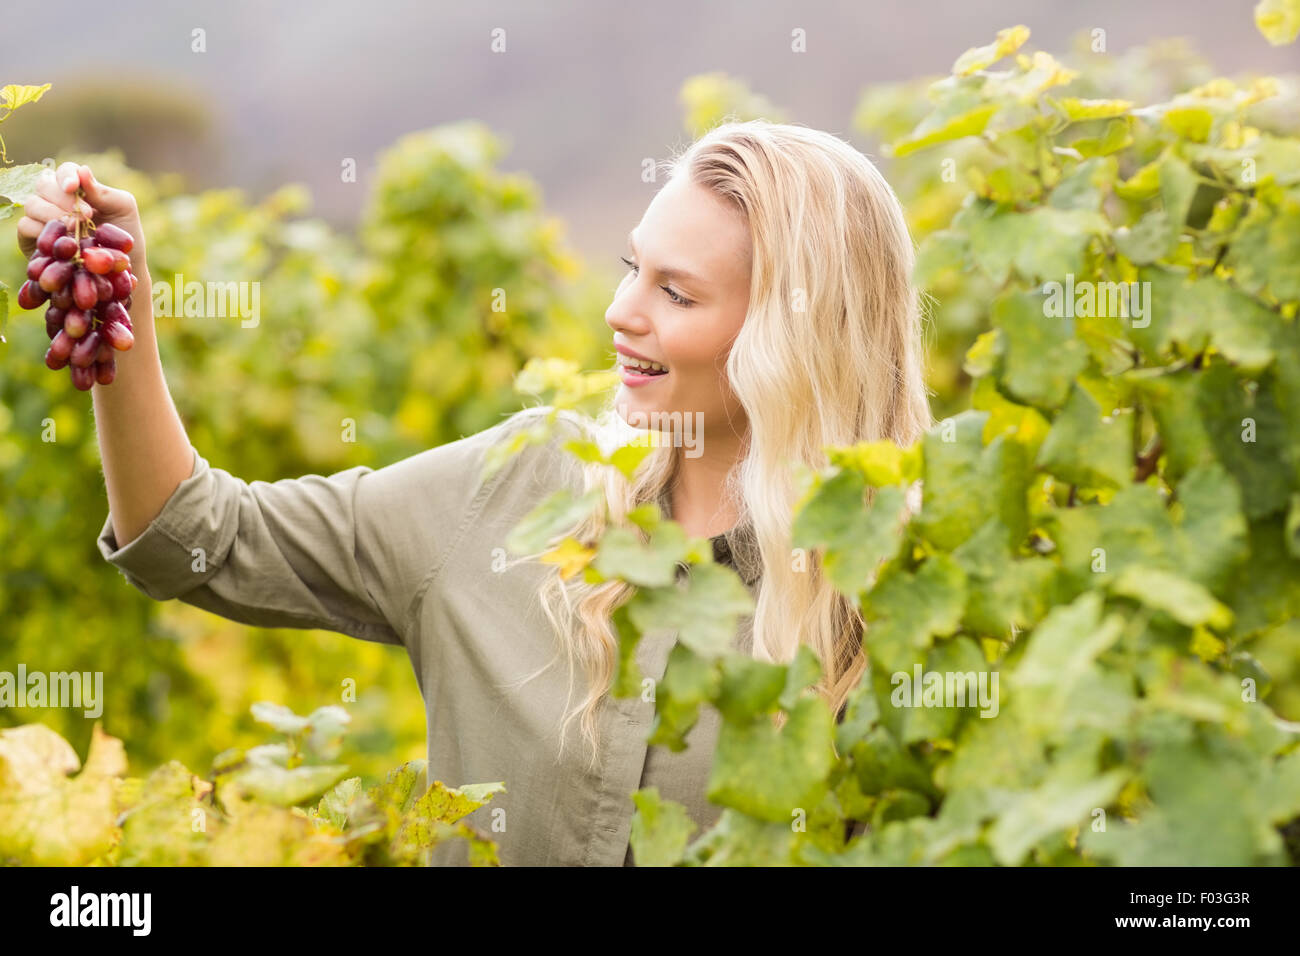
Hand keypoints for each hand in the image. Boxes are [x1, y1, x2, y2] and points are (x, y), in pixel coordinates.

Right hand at [16, 163, 144, 268]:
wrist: (118, 270)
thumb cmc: (124, 236)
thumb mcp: (123, 211)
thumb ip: (105, 192)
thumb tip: (83, 170)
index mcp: (78, 188)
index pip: (65, 171)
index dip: (67, 176)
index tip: (73, 188)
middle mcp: (55, 199)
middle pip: (44, 184)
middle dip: (62, 198)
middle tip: (85, 215)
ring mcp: (41, 217)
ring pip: (32, 204)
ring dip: (52, 214)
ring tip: (75, 229)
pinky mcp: (32, 237)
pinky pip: (25, 226)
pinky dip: (42, 231)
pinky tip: (62, 241)